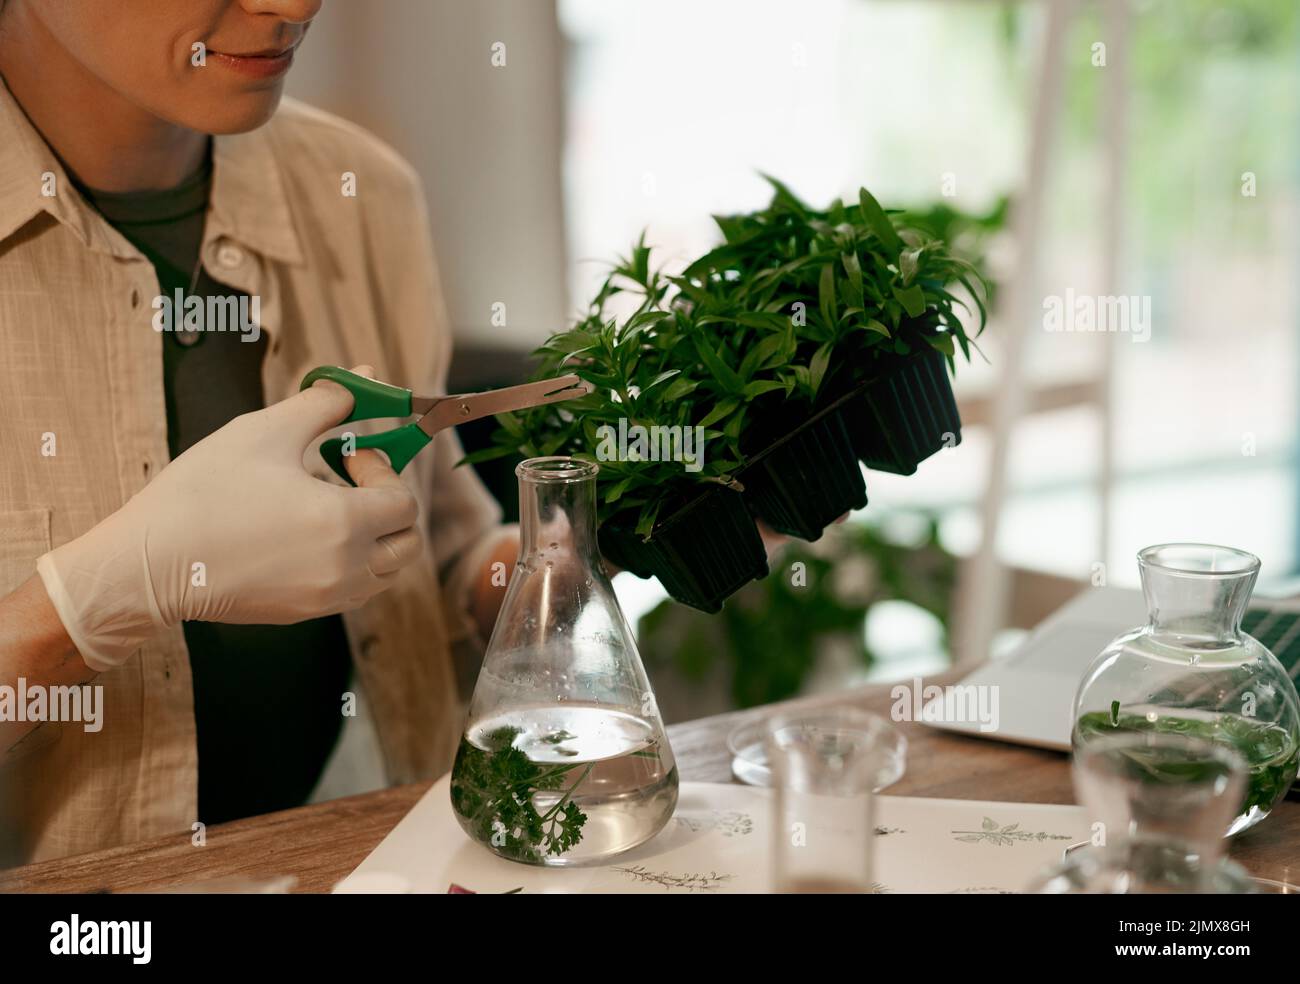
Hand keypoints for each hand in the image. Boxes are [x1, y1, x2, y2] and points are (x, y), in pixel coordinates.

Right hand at [36, 366, 422, 670]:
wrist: (149, 564)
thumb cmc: (203, 493)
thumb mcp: (264, 432)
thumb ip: (324, 403)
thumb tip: (364, 376)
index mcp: (342, 524)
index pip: (405, 504)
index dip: (384, 470)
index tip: (348, 452)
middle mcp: (344, 569)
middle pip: (407, 543)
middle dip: (390, 505)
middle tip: (348, 478)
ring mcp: (326, 598)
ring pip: (385, 571)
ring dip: (375, 536)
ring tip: (328, 505)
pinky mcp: (304, 613)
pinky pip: (354, 589)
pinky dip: (351, 562)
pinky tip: (308, 533)